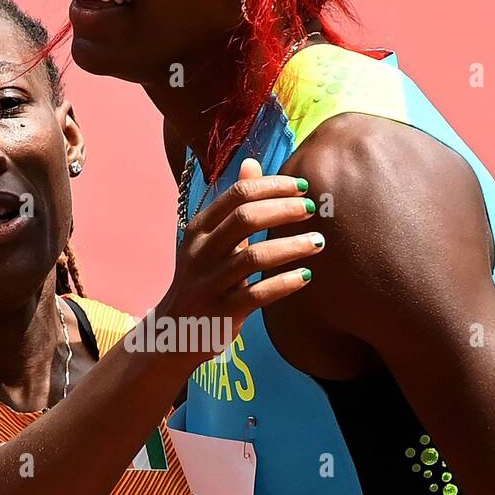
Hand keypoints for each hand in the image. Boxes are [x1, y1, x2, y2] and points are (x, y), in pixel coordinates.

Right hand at [160, 158, 323, 364]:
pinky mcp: (222, 312)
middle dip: (283, 209)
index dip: (271, 187)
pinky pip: (257, 295)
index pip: (236, 196)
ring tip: (318, 242)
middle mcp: (201, 253)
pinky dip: (284, 283)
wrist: (176, 331)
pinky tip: (306, 276)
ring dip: (290, 246)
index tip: (301, 186)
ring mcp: (210, 284)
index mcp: (199, 230)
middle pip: (244, 219)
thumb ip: (234, 206)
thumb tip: (252, 164)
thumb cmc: (203, 280)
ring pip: (254, 258)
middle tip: (311, 209)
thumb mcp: (210, 241)